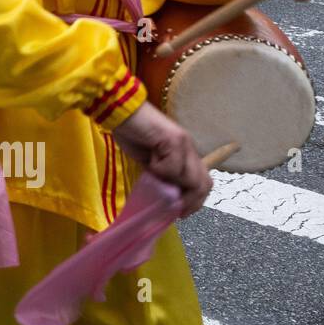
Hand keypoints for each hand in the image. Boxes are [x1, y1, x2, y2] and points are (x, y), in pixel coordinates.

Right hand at [112, 102, 211, 216]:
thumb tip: (168, 198)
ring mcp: (183, 144)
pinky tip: (148, 161)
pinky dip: (159, 170)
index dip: (196, 201)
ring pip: (191, 178)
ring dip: (174, 186)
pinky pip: (171, 167)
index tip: (181, 213)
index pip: (203, 182)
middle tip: (175, 210)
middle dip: (191, 201)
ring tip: (157, 180)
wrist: (120, 110)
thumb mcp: (149, 161)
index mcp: (186, 153)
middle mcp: (189, 148)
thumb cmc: (131, 133)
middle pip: (203, 183)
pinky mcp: (173, 140)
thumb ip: (161, 176)